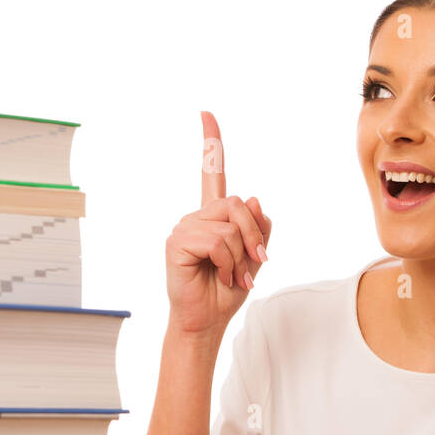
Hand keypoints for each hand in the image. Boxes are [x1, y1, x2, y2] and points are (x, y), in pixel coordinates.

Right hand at [165, 110, 271, 336]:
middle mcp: (196, 216)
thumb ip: (257, 227)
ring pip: (229, 225)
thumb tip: (252, 200)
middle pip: (236, 204)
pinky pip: (216, 241)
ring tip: (233, 275)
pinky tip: (221, 276)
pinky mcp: (177, 242)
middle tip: (255, 262)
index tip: (205, 114)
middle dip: (253, 235)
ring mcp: (184, 227)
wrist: (208, 320)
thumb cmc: (227, 290)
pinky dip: (228, 262)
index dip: (211, 143)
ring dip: (240, 255)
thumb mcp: (254, 256)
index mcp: (213, 216)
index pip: (212, 173)